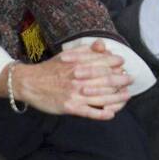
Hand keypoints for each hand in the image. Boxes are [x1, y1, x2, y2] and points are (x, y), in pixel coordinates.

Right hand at [5, 39, 132, 119]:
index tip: (123, 64)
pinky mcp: (70, 107)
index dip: (116, 63)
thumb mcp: (67, 55)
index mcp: (78, 64)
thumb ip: (86, 50)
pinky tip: (111, 114)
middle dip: (121, 79)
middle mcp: (78, 78)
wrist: (28, 83)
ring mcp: (75, 93)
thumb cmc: (50, 68)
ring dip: (117, 97)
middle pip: (106, 79)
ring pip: (102, 96)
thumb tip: (103, 45)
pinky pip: (90, 112)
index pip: (103, 62)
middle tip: (130, 79)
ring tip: (127, 96)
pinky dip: (102, 113)